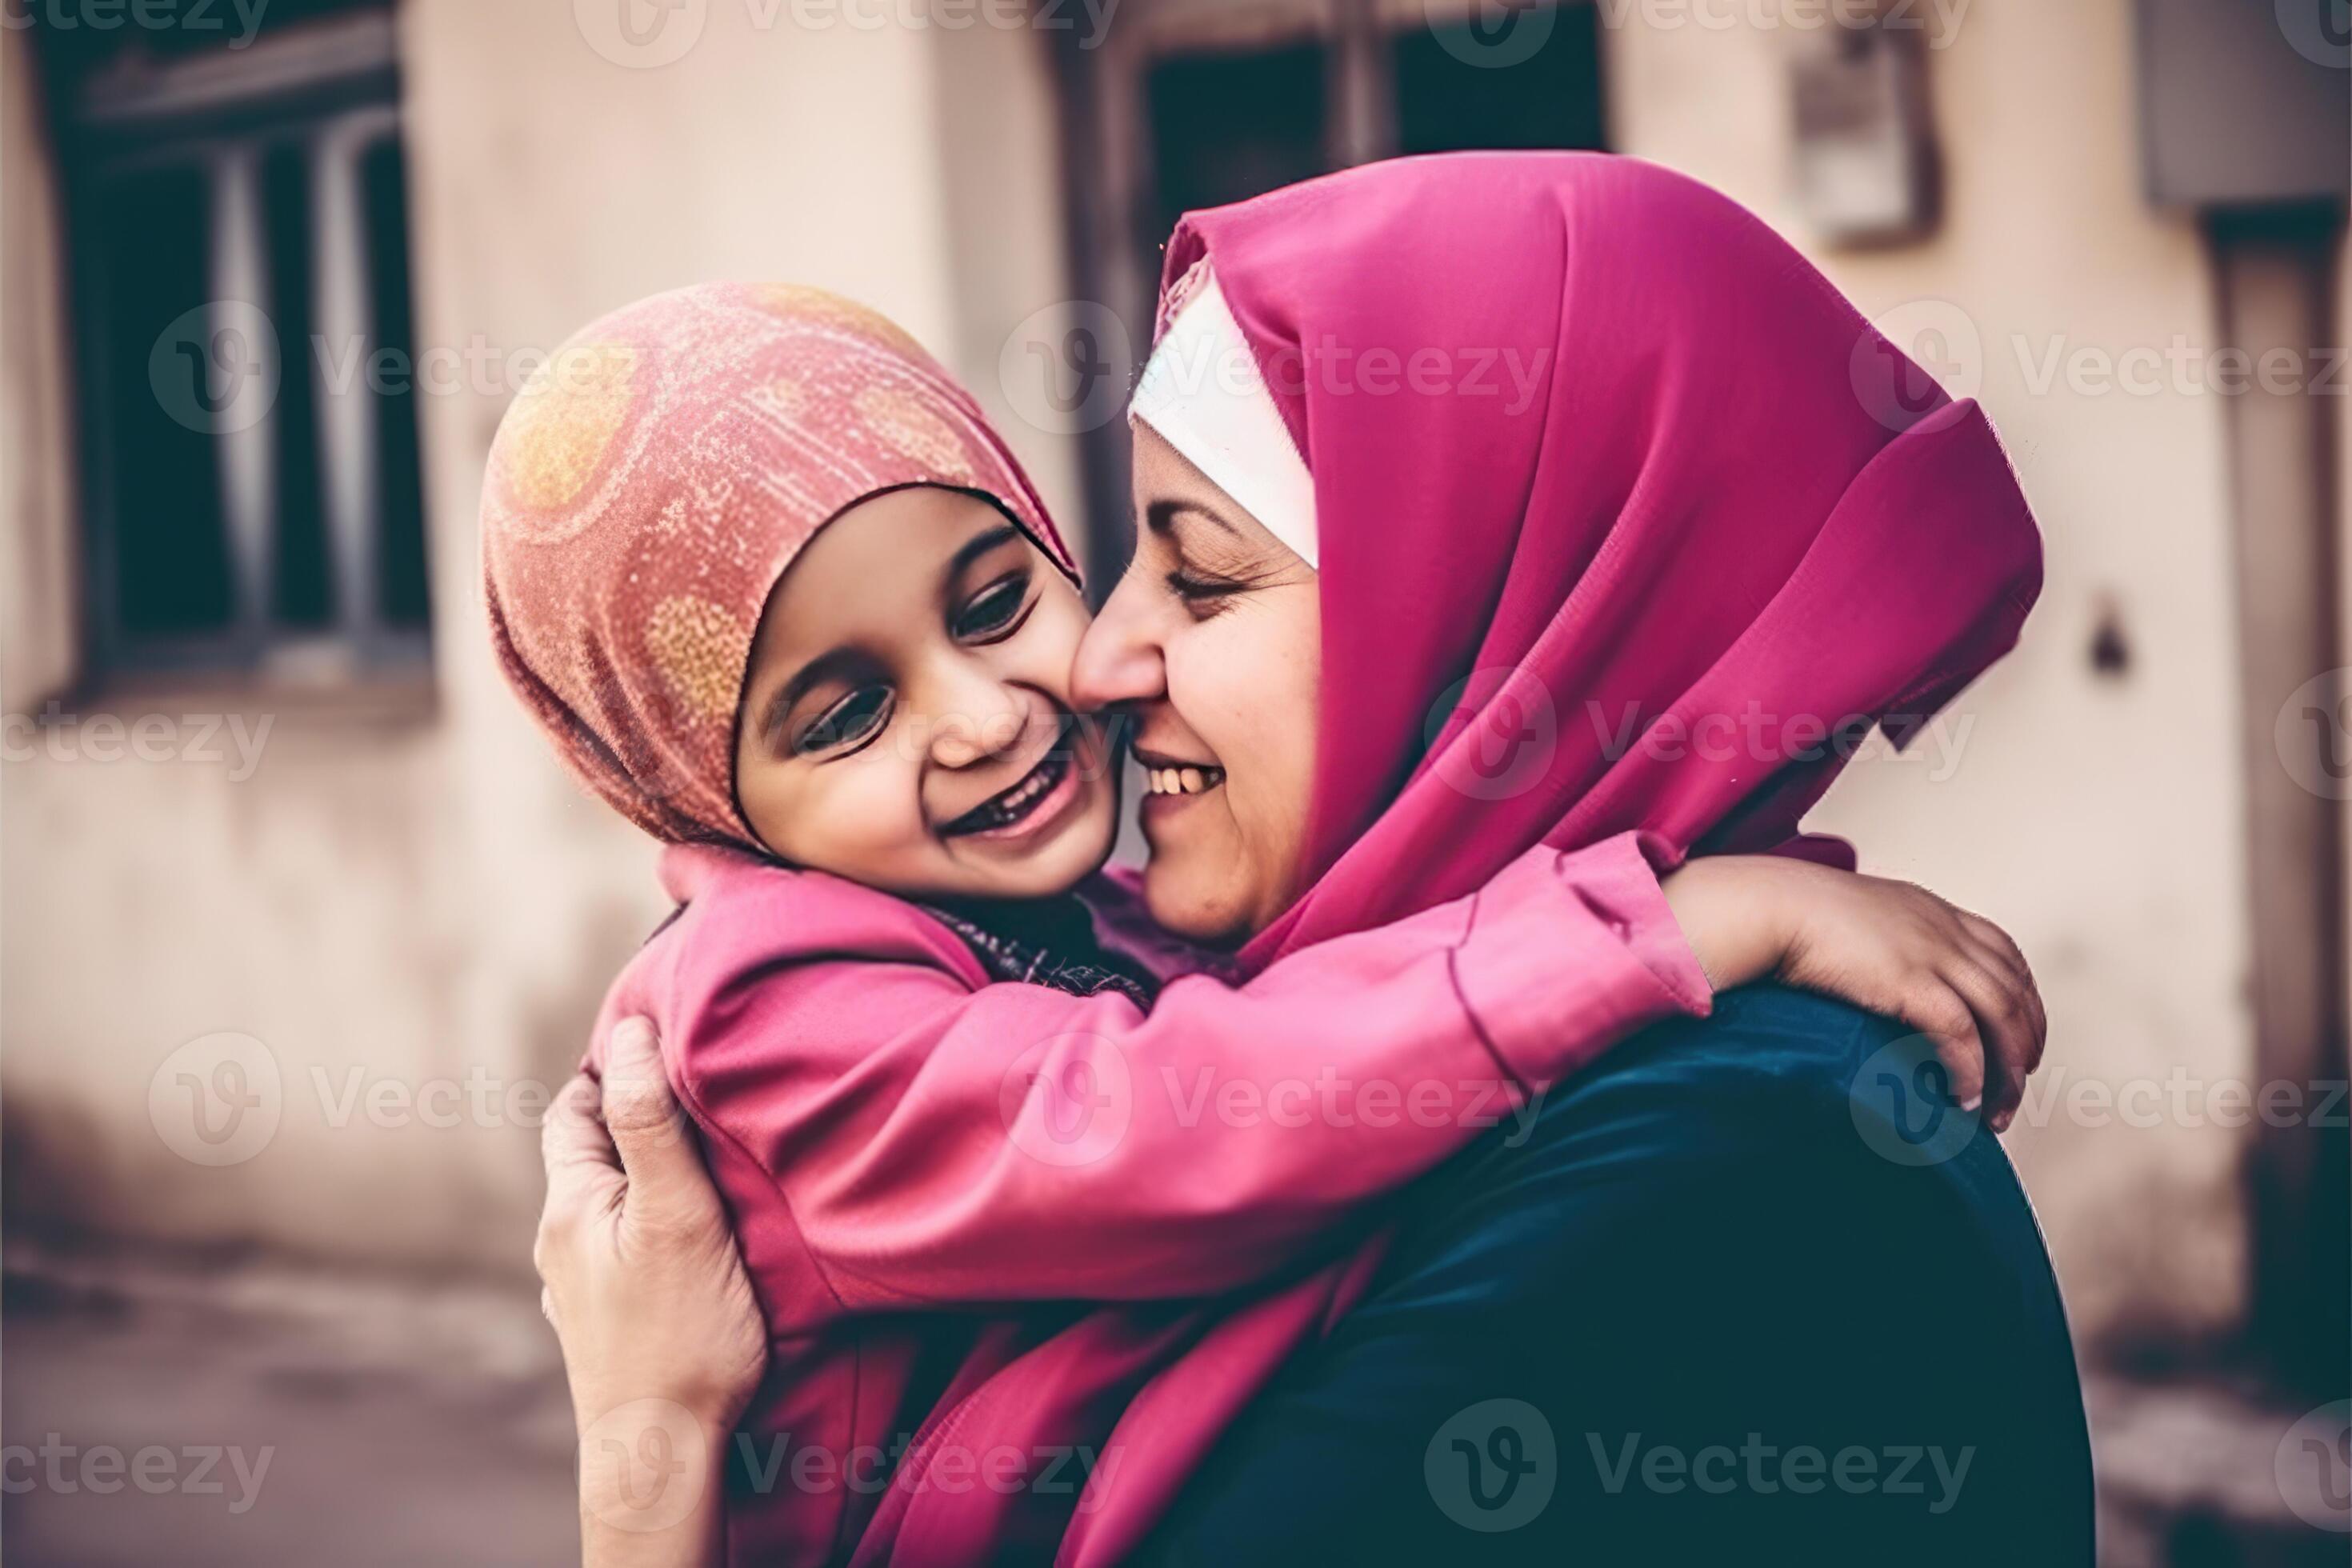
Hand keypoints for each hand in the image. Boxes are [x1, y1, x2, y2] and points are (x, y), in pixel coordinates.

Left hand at [537, 1018, 764, 1566]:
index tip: (659, 1042)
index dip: (609, 1069)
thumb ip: (651, 1122)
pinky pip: (620, 1256)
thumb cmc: (680, 1337)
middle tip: (693, 1093)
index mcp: (569, 1208)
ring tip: (700, 1164)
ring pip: (605, 1209)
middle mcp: (560, 1246)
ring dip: (641, 1180)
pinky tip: (683, 1245)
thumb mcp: (677, 1215)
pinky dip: (646, 1231)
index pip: (571, 1110)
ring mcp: (578, 1293)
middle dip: (631, 1120)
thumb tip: (631, 1032)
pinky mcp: (604, 1329)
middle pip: (588, 1157)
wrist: (659, 1457)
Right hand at [1663, 856, 2045, 1129]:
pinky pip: (1961, 1035)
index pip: (2005, 954)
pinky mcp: (1911, 982)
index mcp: (1933, 912)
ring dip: (2006, 1071)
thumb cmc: (1790, 914)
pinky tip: (1962, 1098)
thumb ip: (1878, 942)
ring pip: (2001, 1017)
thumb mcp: (1854, 918)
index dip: (2024, 999)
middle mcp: (1944, 930)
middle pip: (2014, 990)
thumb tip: (1871, 978)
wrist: (1769, 906)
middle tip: (2017, 1084)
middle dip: (2025, 1043)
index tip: (2022, 1035)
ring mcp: (1932, 953)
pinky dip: (1971, 1071)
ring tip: (1996, 1111)